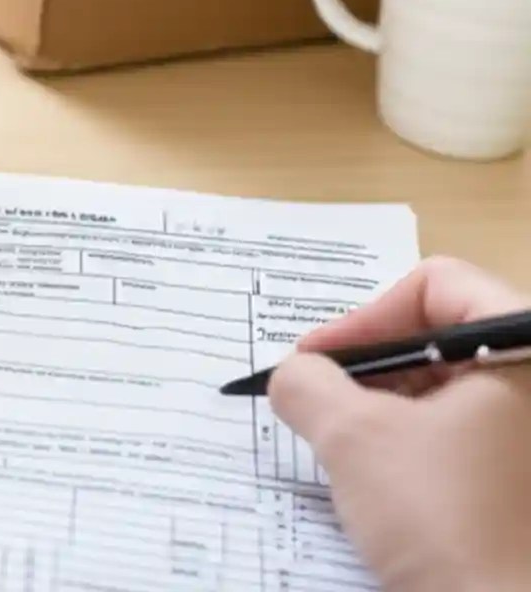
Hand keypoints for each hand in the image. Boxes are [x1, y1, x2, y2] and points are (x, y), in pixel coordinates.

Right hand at [268, 256, 530, 591]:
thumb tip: (294, 375)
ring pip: (449, 389)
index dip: (365, 317)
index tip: (316, 360)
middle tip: (317, 398)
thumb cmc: (443, 516)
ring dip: (384, 407)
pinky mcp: (519, 478)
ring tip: (340, 444)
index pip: (438, 284)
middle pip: (443, 336)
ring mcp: (529, 436)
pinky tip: (377, 481)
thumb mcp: (353, 438)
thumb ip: (308, 384)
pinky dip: (412, 443)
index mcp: (524, 350)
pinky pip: (463, 434)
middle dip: (368, 365)